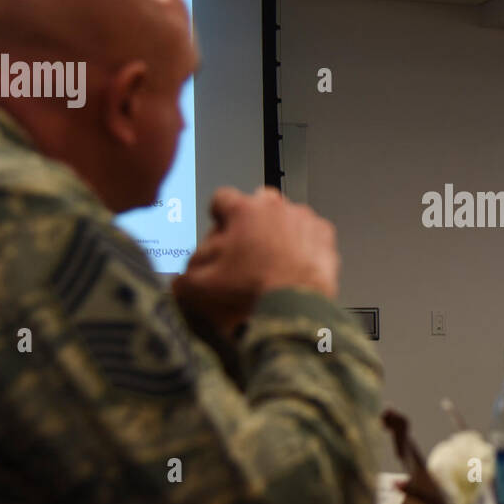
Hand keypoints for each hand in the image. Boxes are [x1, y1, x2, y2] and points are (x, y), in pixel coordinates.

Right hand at [173, 187, 339, 335]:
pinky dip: (305, 243)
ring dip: (280, 229)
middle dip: (252, 217)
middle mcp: (274, 207)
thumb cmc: (252, 292)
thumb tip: (179, 278)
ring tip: (274, 257)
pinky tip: (297, 262)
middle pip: (258, 200)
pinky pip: (311, 231)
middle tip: (249, 243)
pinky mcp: (324, 234)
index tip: (221, 224)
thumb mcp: (204, 286)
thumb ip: (186, 276)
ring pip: (286, 214)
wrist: (294, 306)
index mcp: (242, 211)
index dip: (218, 214)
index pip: (221, 198)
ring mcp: (302, 218)